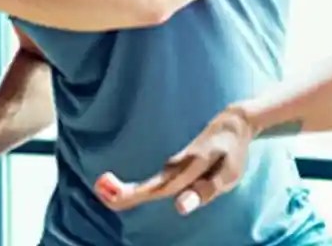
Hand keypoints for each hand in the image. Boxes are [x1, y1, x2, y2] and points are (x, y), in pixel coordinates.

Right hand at [95, 106, 255, 215]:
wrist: (233, 123)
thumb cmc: (233, 152)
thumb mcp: (228, 174)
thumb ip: (204, 191)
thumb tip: (179, 207)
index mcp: (187, 169)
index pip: (156, 189)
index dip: (131, 193)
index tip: (107, 190)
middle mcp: (176, 167)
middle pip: (147, 187)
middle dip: (121, 192)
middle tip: (98, 188)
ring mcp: (174, 166)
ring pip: (149, 185)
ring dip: (125, 192)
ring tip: (101, 190)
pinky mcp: (175, 167)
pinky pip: (154, 182)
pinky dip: (135, 189)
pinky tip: (120, 193)